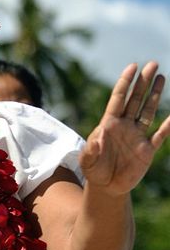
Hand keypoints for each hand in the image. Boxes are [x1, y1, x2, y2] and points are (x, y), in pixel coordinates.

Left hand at [80, 62, 169, 194]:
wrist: (106, 186)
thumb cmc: (93, 170)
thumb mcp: (87, 160)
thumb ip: (91, 150)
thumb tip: (97, 140)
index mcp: (109, 124)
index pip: (118, 98)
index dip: (125, 82)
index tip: (132, 66)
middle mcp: (124, 126)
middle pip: (135, 99)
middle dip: (143, 82)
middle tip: (152, 63)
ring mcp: (137, 136)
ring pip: (148, 111)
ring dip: (155, 95)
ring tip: (161, 77)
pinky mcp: (147, 150)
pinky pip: (160, 135)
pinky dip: (168, 126)